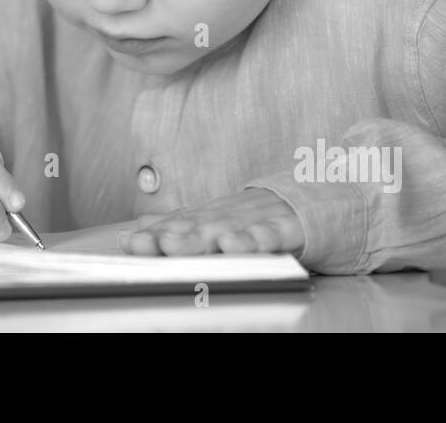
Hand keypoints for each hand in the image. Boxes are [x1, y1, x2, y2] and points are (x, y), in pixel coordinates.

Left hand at [120, 188, 304, 255]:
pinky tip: (235, 245)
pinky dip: (253, 239)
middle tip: (142, 245)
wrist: (318, 198)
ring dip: (200, 238)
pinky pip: (271, 234)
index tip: (127, 243)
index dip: (152, 234)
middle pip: (195, 228)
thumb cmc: (260, 216)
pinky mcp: (288, 227)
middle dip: (167, 237)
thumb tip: (138, 227)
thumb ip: (181, 225)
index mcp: (212, 217)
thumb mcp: (219, 220)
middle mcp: (230, 216)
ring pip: (227, 230)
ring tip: (175, 246)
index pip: (177, 225)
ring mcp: (258, 220)